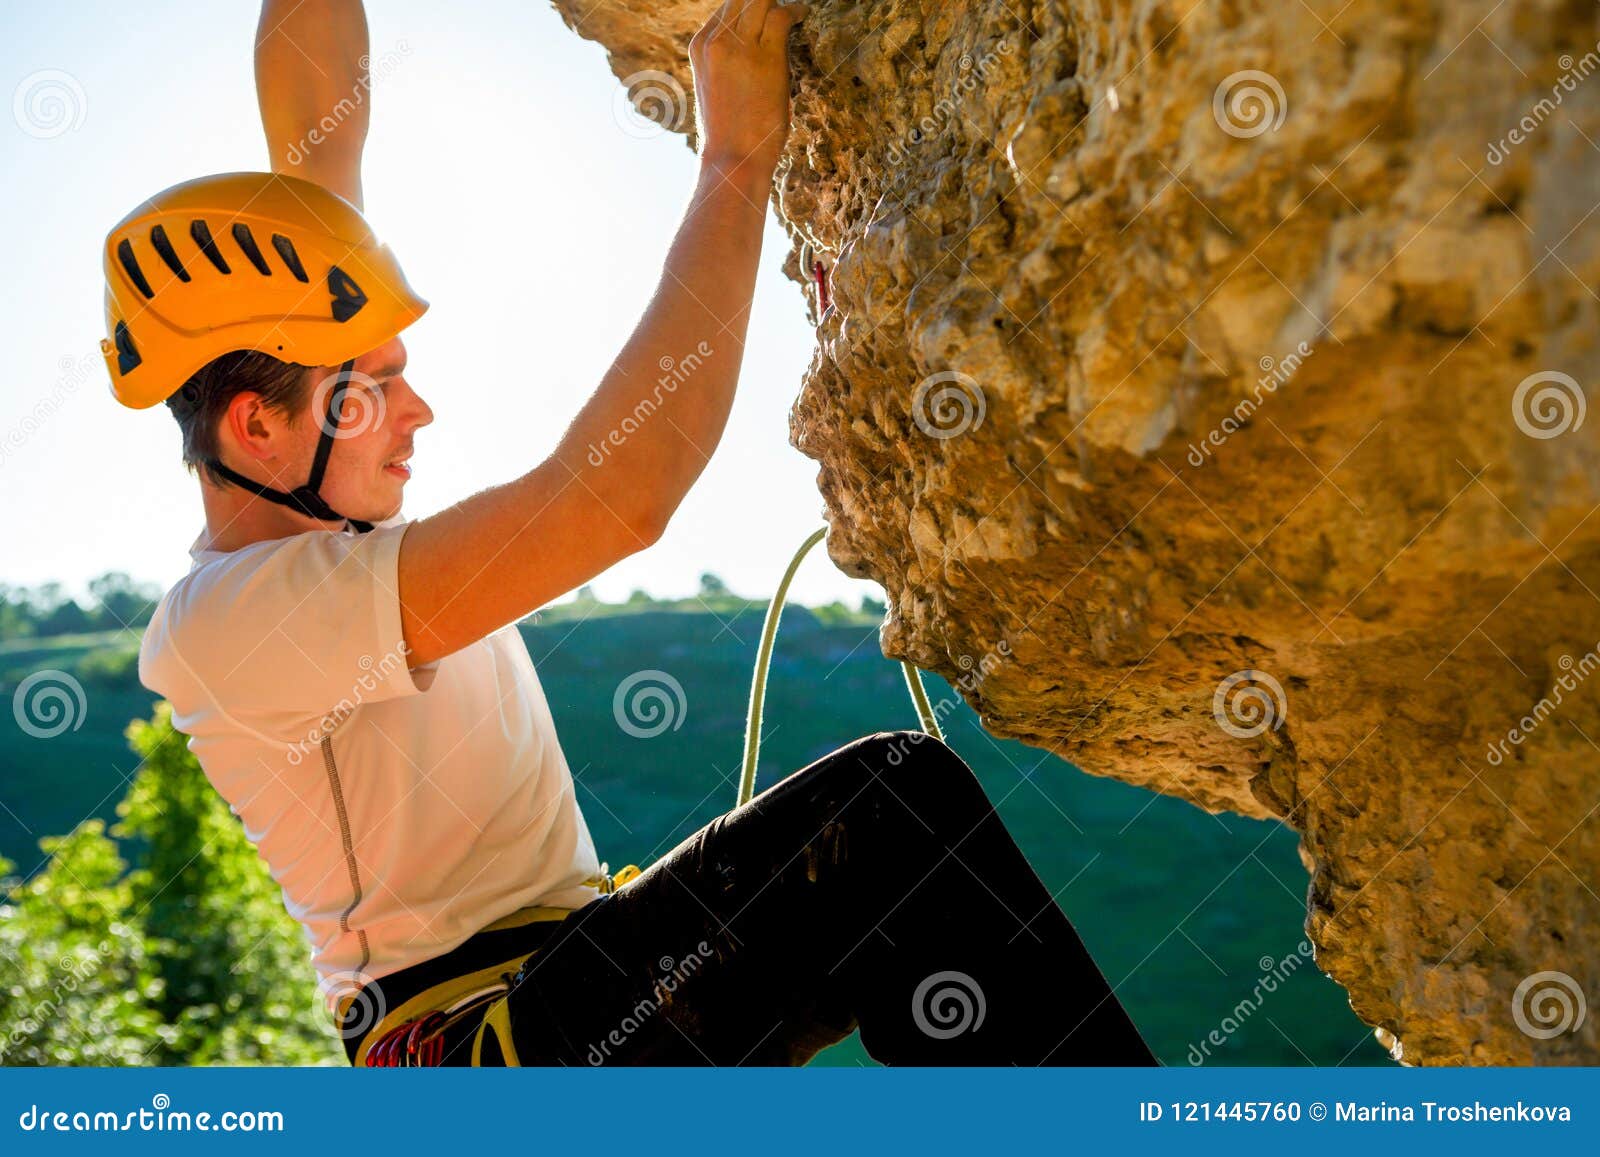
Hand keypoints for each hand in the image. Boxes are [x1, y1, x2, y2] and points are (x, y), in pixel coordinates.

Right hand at [689, 0, 809, 175]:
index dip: (748, 6)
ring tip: (794, 11)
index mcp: (700, 47)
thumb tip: (747, 44)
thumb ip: (725, 58)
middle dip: (763, 1)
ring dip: (779, 4)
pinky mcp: (765, 58)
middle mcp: (716, 41)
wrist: (733, 159)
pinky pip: (781, 17)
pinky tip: (802, 16)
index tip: (764, 10)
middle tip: (780, 9)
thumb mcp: (714, 86)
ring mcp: (739, 47)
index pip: (727, 8)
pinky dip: (795, 12)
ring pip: (762, 1)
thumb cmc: (727, 132)